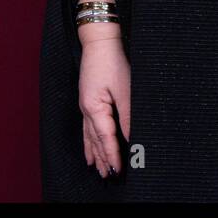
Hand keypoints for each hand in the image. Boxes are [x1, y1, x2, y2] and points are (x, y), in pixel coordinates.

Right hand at [78, 34, 130, 178]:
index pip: (106, 138)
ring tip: (97, 169)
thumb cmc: (111, 61)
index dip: (112, 155)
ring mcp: (85, 105)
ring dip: (94, 153)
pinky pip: (86, 127)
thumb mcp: (124, 89)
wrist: (99, 41)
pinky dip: (88, 141)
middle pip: (95, 140)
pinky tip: (89, 149)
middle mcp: (87, 109)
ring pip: (89, 136)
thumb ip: (127, 115)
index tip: (118, 169)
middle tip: (109, 176)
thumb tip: (131, 137)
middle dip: (103, 158)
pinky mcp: (88, 100)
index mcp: (94, 107)